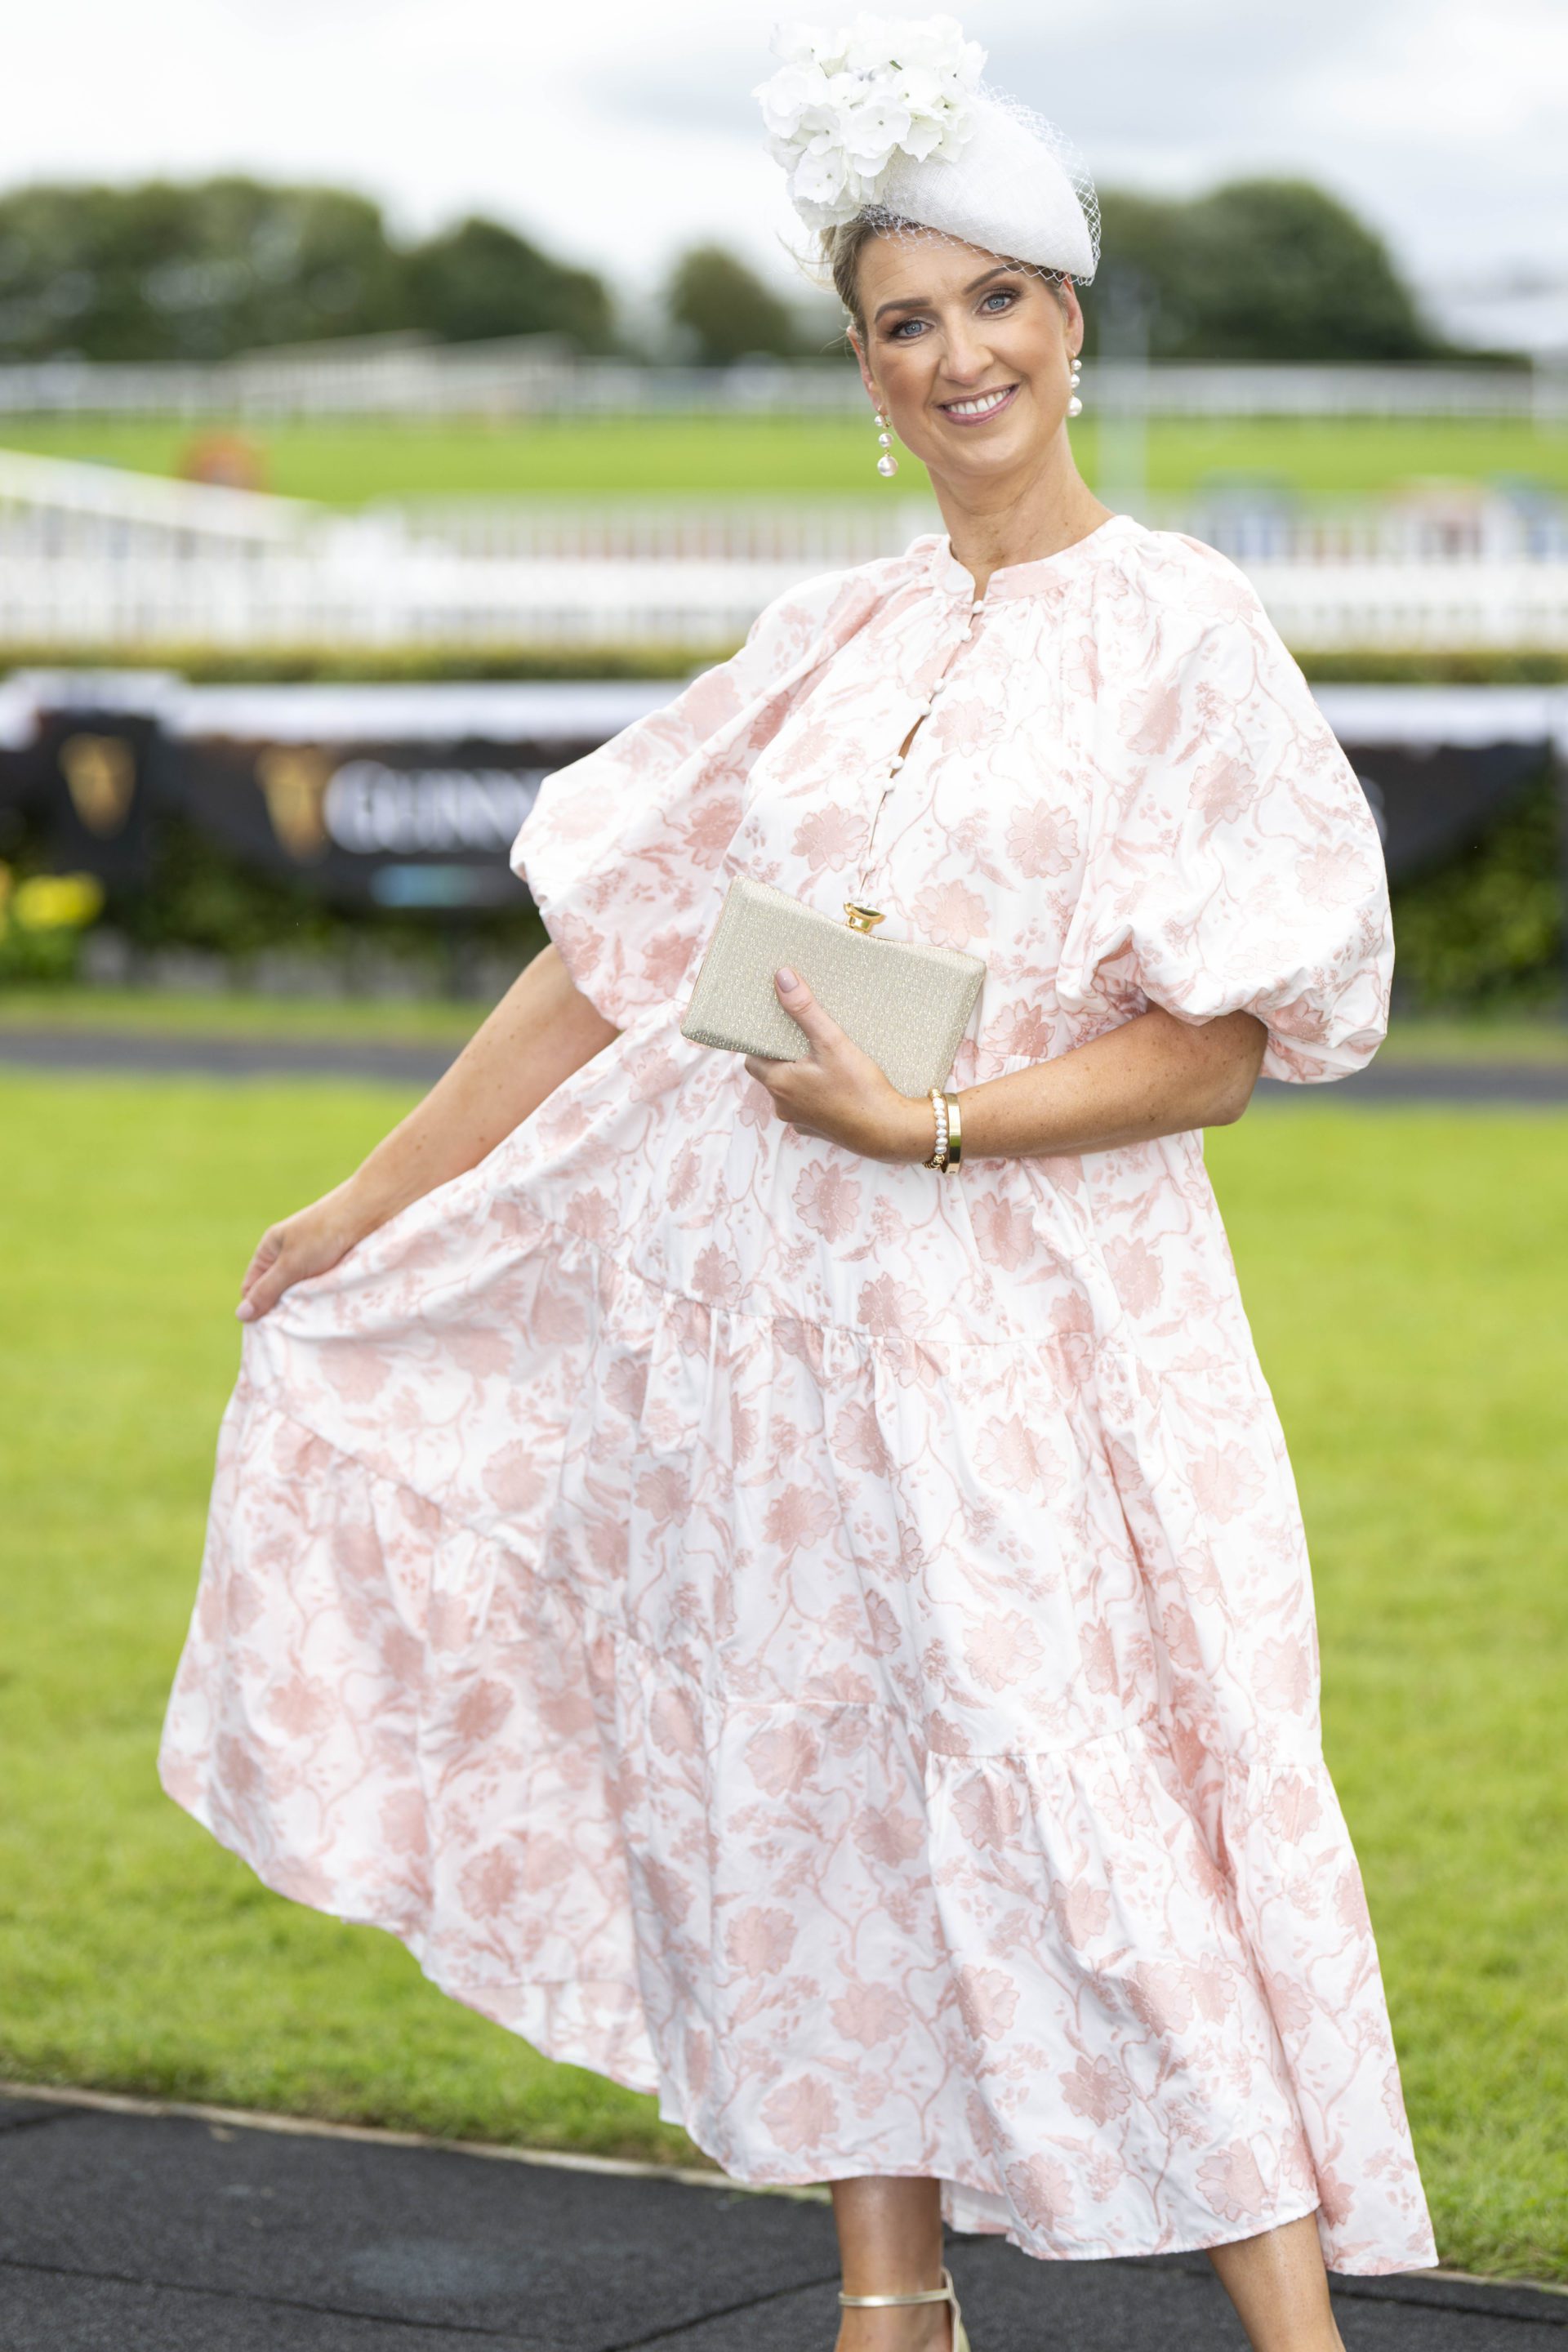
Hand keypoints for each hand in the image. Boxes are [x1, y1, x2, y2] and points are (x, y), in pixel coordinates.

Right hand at [236, 1183, 369, 1322]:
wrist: (369, 1212)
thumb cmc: (324, 1233)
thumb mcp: (291, 1265)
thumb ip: (267, 1289)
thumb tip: (241, 1315)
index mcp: (270, 1249)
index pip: (252, 1288)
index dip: (257, 1308)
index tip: (270, 1328)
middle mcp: (288, 1255)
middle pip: (276, 1293)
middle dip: (282, 1309)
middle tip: (291, 1328)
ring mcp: (311, 1261)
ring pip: (299, 1293)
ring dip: (303, 1306)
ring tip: (310, 1320)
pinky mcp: (332, 1267)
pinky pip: (319, 1290)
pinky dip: (321, 1300)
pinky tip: (327, 1311)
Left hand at [742, 967, 933, 1163]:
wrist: (889, 1132)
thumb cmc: (859, 1088)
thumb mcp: (831, 1042)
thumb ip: (804, 1010)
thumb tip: (782, 978)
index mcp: (778, 1084)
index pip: (752, 1058)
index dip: (760, 1042)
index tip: (773, 1026)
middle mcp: (782, 1106)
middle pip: (770, 1073)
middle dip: (781, 1055)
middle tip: (799, 1035)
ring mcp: (800, 1121)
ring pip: (790, 1090)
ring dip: (799, 1073)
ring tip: (819, 1055)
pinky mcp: (819, 1129)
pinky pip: (808, 1105)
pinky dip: (815, 1092)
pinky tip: (835, 1081)